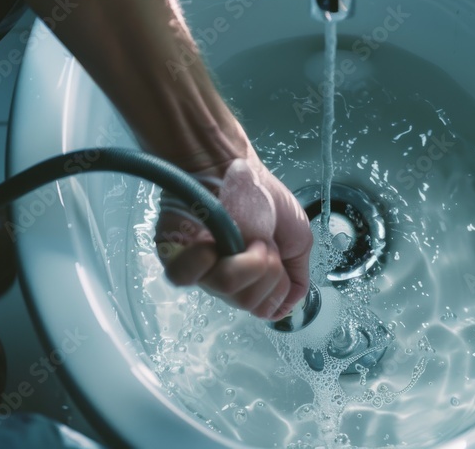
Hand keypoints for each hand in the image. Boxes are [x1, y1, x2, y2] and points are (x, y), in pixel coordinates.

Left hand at [155, 151, 311, 320]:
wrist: (230, 165)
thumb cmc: (259, 195)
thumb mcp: (299, 239)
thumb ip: (297, 280)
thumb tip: (285, 308)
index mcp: (252, 280)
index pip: (266, 308)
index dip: (276, 282)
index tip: (274, 252)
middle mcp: (225, 279)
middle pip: (248, 302)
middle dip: (264, 266)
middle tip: (260, 239)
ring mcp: (200, 269)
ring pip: (225, 289)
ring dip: (244, 258)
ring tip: (242, 234)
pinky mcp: (175, 255)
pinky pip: (183, 278)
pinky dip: (200, 262)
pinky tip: (210, 244)